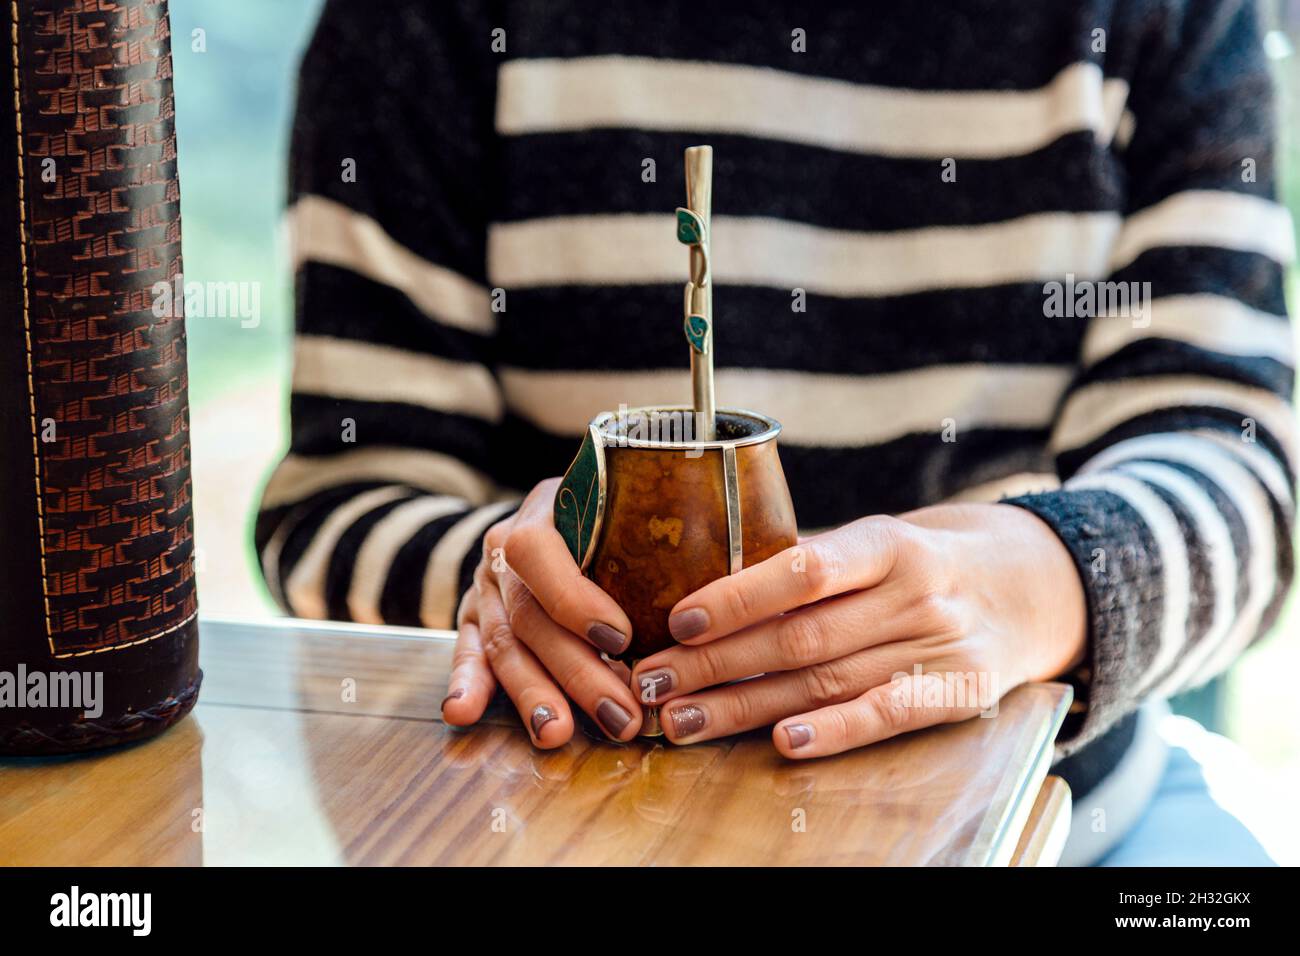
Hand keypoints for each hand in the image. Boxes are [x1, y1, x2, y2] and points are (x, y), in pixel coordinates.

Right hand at [444, 478, 643, 744]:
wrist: (557, 514)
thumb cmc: (615, 516)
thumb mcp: (632, 508)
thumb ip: (665, 534)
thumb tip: (734, 559)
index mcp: (545, 513)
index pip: (538, 551)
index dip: (573, 597)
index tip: (621, 637)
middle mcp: (505, 551)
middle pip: (531, 613)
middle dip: (575, 671)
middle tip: (619, 714)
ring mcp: (485, 587)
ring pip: (504, 643)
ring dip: (531, 693)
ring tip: (556, 734)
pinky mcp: (471, 620)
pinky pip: (468, 652)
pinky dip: (467, 683)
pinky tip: (464, 713)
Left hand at [630, 503, 1085, 757]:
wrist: (1034, 582)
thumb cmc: (924, 561)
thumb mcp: (878, 541)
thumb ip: (812, 568)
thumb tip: (708, 600)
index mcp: (888, 542)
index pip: (805, 570)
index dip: (739, 597)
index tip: (678, 620)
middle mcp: (915, 593)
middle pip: (802, 637)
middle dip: (716, 662)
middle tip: (653, 682)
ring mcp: (939, 646)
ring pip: (826, 682)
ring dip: (745, 706)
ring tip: (683, 720)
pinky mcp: (958, 693)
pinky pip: (889, 714)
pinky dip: (836, 731)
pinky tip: (783, 741)